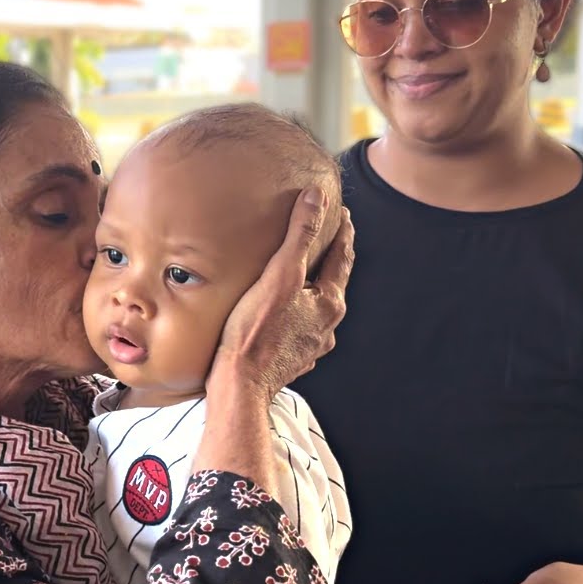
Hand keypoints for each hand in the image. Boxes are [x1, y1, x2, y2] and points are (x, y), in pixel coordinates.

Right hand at [207, 187, 353, 401]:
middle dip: (328, 260)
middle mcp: (326, 326)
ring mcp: (310, 346)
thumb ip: (299, 236)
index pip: (343, 257)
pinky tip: (278, 313)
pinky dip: (294, 314)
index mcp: (329, 303)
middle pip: (332, 283)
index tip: (342, 213)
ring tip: (297, 275)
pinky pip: (298, 328)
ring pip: (315, 309)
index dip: (342, 232)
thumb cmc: (255, 332)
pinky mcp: (291, 359)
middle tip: (322, 238)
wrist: (239, 385)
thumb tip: (316, 199)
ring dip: (309, 289)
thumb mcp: (280, 275)